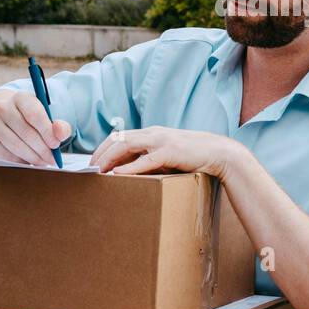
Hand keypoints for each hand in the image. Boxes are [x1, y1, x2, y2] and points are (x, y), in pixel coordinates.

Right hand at [0, 90, 72, 165]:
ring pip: (16, 146)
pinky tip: (27, 161)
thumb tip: (60, 134)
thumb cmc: (29, 120)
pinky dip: (19, 161)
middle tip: (52, 159)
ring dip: (33, 157)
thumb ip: (59, 126)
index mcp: (20, 97)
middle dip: (42, 149)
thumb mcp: (45, 117)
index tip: (56, 145)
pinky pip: (5, 156)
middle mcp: (1, 107)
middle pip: (26, 133)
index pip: (34, 114)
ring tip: (43, 161)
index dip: (47, 132)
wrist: (0, 120)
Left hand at [89, 126, 240, 179]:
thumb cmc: (192, 157)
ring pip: (127, 145)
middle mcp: (153, 133)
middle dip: (101, 154)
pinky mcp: (171, 151)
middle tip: (90, 170)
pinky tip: (119, 175)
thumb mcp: (166, 156)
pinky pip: (146, 159)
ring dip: (110, 159)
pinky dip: (131, 167)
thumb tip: (127, 173)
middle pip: (118, 139)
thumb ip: (149, 160)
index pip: (119, 137)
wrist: (218, 153)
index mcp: (151, 133)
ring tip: (98, 172)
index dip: (103, 149)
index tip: (93, 163)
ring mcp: (161, 141)